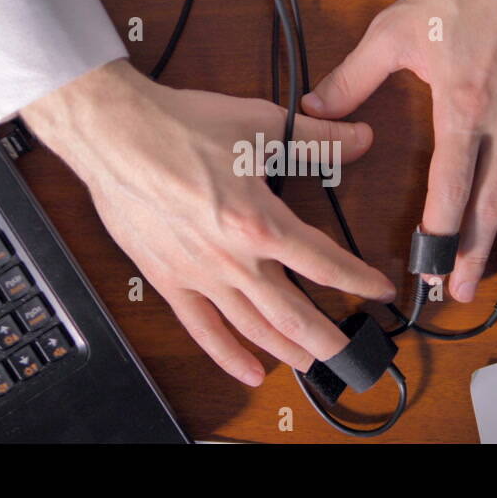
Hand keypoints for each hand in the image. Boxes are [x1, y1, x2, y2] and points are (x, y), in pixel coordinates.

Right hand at [21, 59, 395, 385]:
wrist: (118, 135)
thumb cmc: (182, 129)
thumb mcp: (261, 126)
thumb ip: (318, 139)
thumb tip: (360, 137)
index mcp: (261, 223)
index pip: (324, 263)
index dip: (358, 279)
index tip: (378, 289)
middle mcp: (235, 260)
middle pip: (293, 312)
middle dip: (327, 337)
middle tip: (350, 351)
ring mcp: (200, 276)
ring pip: (253, 328)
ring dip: (287, 349)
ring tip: (312, 362)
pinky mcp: (169, 280)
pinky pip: (202, 329)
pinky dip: (228, 355)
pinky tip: (250, 371)